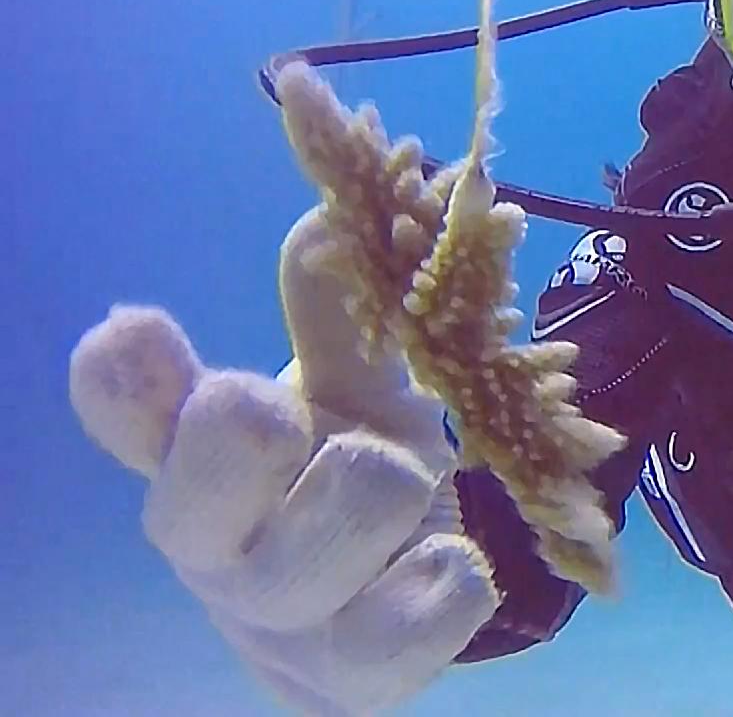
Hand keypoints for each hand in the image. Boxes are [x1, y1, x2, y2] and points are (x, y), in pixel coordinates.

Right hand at [69, 207, 500, 715]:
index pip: (131, 422)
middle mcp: (221, 550)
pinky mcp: (362, 677)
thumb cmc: (352, 481)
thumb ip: (338, 315)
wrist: (392, 610)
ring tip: (400, 482)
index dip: (126, 384)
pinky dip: (449, 577)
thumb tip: (338, 218)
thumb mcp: (349, 392)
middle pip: (212, 473)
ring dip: (383, 484)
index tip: (136, 326)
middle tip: (307, 421)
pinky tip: (447, 560)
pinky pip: (419, 619)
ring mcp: (289, 623)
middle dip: (263, 426)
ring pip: (327, 532)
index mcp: (198, 468)